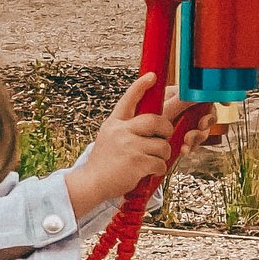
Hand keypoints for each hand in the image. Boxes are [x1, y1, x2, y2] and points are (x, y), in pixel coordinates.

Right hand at [66, 72, 178, 219]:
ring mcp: (129, 146)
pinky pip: (160, 163)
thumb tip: (150, 120)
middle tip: (163, 137)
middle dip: (166, 129)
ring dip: (162, 155)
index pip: (128, 100)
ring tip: (151, 160)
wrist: (92, 183)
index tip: (152, 76)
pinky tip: (147, 172)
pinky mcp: (137, 162)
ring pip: (163, 145)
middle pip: (156, 120)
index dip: (141, 86)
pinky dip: (158, 169)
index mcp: (114, 124)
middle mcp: (121, 132)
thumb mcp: (109, 137)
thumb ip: (126, 128)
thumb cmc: (105, 162)